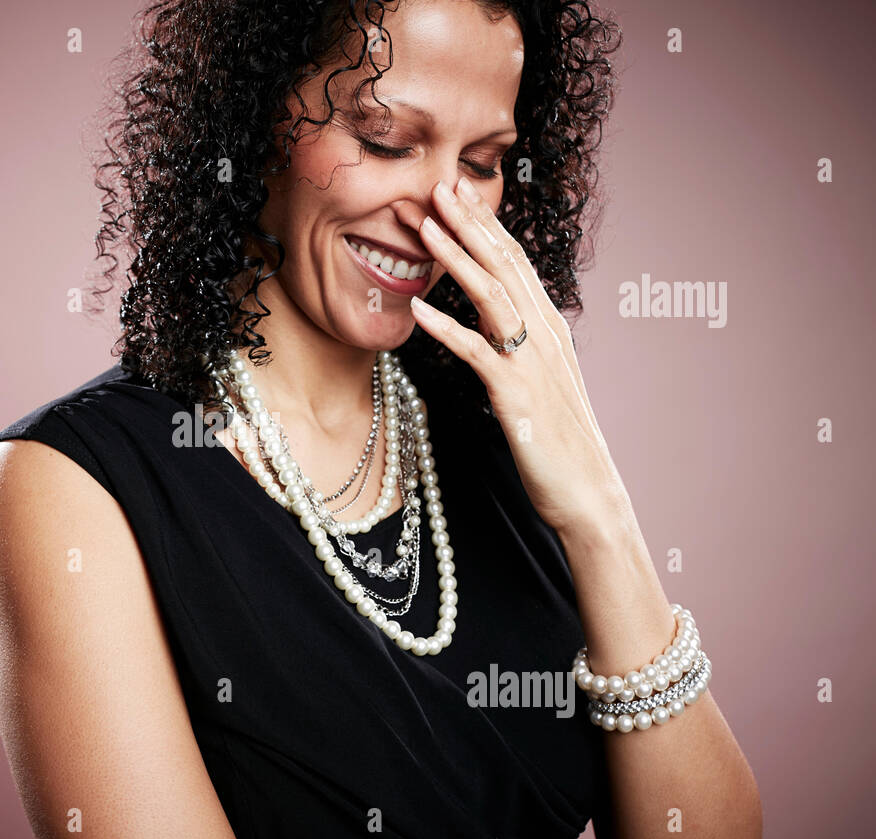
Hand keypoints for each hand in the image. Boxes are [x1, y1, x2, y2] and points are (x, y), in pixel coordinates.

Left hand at [408, 176, 626, 536]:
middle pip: (504, 265)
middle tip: (437, 183)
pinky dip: (445, 328)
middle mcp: (544, 333)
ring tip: (424, 225)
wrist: (587, 490)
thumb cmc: (558, 439)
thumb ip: (518, 343)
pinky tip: (416, 310)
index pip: (514, 261)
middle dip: (469, 222)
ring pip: (492, 295)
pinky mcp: (515, 394)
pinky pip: (477, 352)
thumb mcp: (539, 378)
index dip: (485, 224)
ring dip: (456, 257)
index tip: (457, 191)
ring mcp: (532, 361)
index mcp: (548, 326)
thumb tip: (491, 319)